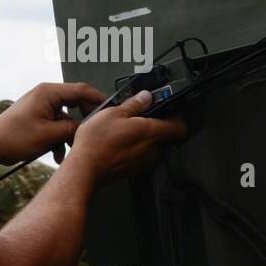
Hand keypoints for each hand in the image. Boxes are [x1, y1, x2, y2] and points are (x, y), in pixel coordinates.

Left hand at [0, 82, 106, 164]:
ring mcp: (42, 107)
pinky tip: (57, 154)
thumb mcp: (48, 135)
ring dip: (69, 135)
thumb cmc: (12, 136)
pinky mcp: (39, 118)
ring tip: (69, 150)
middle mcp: (46, 96)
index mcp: (49, 92)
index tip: (110, 111)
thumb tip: (90, 129)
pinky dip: (59, 139)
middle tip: (93, 133)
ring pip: (67, 118)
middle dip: (84, 122)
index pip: (82, 90)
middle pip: (76, 104)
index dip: (98, 100)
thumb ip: (72, 129)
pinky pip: (57, 126)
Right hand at [67, 89, 187, 184]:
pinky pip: (142, 155)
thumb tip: (145, 97)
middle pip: (166, 136)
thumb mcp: (114, 112)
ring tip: (128, 129)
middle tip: (143, 116)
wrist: (85, 168)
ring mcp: (143, 161)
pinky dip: (136, 148)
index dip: (178, 116)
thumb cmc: (97, 143)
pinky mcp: (134, 169)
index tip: (171, 110)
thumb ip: (135, 104)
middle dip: (158, 125)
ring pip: (154, 146)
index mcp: (150, 132)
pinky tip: (120, 142)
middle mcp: (151, 149)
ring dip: (146, 137)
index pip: (180, 127)